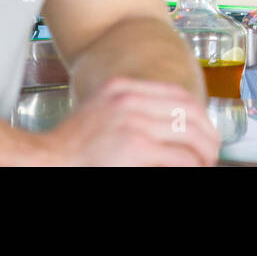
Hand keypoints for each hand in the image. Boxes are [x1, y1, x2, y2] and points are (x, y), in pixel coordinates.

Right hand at [36, 77, 220, 165]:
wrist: (45, 160)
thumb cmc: (71, 145)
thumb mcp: (102, 110)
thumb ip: (131, 108)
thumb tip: (170, 123)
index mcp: (123, 88)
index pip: (178, 94)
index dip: (199, 114)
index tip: (204, 129)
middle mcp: (130, 100)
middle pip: (190, 110)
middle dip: (207, 132)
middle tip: (211, 151)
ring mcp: (133, 122)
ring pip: (190, 133)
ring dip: (204, 152)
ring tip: (205, 163)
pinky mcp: (135, 147)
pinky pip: (180, 156)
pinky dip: (192, 165)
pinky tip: (192, 170)